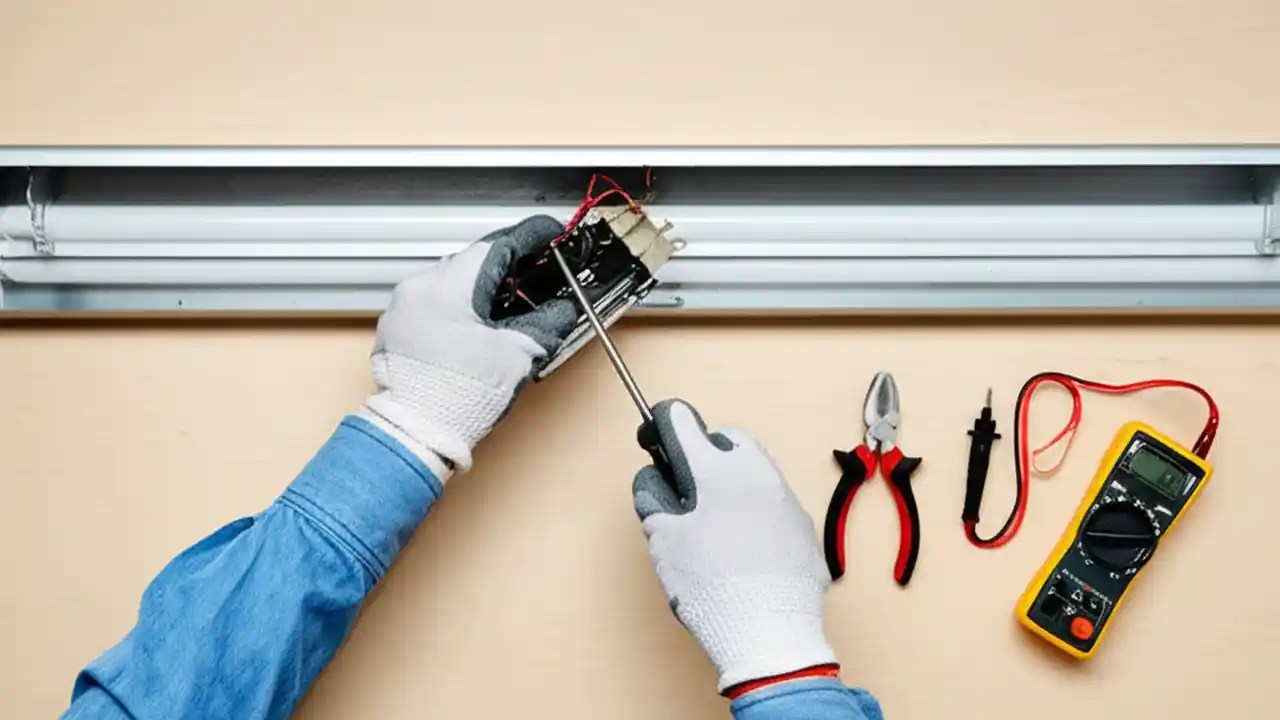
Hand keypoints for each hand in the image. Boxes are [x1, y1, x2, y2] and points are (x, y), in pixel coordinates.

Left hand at [359, 216, 577, 480]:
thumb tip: (563, 306)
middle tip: (539, 274)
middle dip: (509, 267)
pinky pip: (434, 303)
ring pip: (452, 282)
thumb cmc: (460, 397)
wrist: (417, 433)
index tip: (551, 234)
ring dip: (482, 289)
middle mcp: (419, 289)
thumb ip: (546, 321)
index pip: (498, 245)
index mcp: (447, 288)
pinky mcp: (397, 329)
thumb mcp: (516, 354)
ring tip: (510, 307)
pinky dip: (459, 307)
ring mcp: (403, 308)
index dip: (531, 237)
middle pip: (474, 262)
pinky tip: (478, 327)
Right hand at [632, 400, 836, 692]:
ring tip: (721, 518)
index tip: (661, 425)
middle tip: (692, 481)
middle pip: (731, 440)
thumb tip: (657, 490)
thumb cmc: (711, 584)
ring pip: (759, 472)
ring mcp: (787, 501)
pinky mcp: (806, 530)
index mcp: (718, 470)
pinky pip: (777, 506)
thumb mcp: (664, 543)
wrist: (769, 630)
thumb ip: (657, 505)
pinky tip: (747, 545)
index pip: (686, 426)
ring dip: (738, 481)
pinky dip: (760, 513)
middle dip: (710, 449)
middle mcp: (758, 475)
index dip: (667, 424)